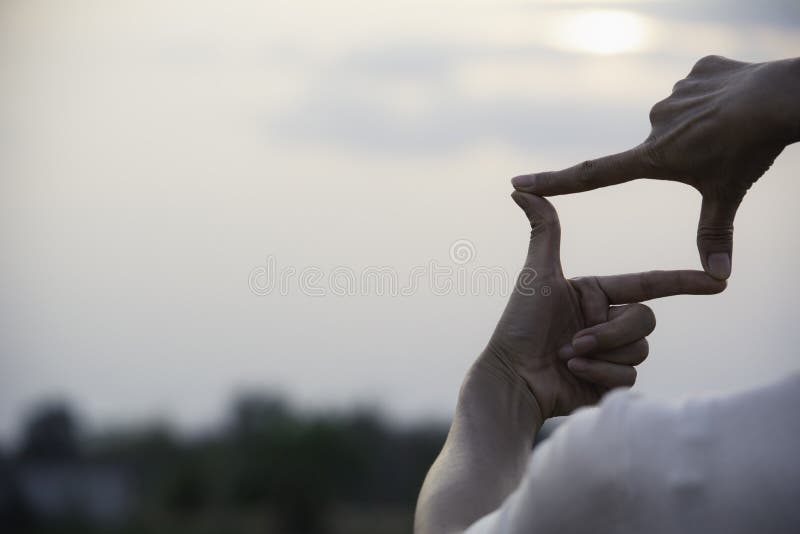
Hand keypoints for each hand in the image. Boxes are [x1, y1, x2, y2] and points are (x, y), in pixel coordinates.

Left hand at [484, 192, 725, 418]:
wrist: (512, 378)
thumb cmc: (519, 325)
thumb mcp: (536, 274)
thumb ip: (543, 231)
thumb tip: (518, 188)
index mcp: (595, 294)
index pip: (647, 284)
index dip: (682, 282)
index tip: (717, 281)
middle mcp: (606, 321)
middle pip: (646, 320)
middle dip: (613, 331)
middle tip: (576, 340)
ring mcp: (610, 352)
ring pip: (640, 349)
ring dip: (603, 352)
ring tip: (568, 356)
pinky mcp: (610, 381)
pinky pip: (628, 375)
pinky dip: (599, 374)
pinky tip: (572, 373)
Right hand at [512, 55, 799, 279]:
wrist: (779, 97)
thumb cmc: (749, 150)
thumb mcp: (728, 194)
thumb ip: (716, 233)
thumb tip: (718, 279)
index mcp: (654, 158)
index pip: (592, 175)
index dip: (555, 182)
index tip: (519, 182)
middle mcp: (655, 125)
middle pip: (666, 146)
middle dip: (690, 151)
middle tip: (720, 151)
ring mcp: (674, 95)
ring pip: (686, 116)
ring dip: (705, 125)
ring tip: (734, 128)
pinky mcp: (697, 71)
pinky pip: (704, 88)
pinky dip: (720, 98)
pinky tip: (738, 102)